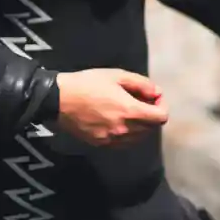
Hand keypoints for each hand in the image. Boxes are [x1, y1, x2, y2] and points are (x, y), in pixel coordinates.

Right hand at [54, 68, 168, 146]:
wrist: (58, 99)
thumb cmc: (88, 84)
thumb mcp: (117, 75)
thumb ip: (141, 84)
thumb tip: (157, 93)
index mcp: (130, 111)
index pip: (161, 118)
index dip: (162, 106)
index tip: (154, 98)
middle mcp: (124, 129)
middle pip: (152, 128)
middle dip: (152, 115)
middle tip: (141, 101)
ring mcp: (112, 139)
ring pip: (139, 138)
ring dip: (141, 126)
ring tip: (129, 111)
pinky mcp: (101, 144)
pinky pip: (124, 143)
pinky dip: (128, 134)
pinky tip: (118, 121)